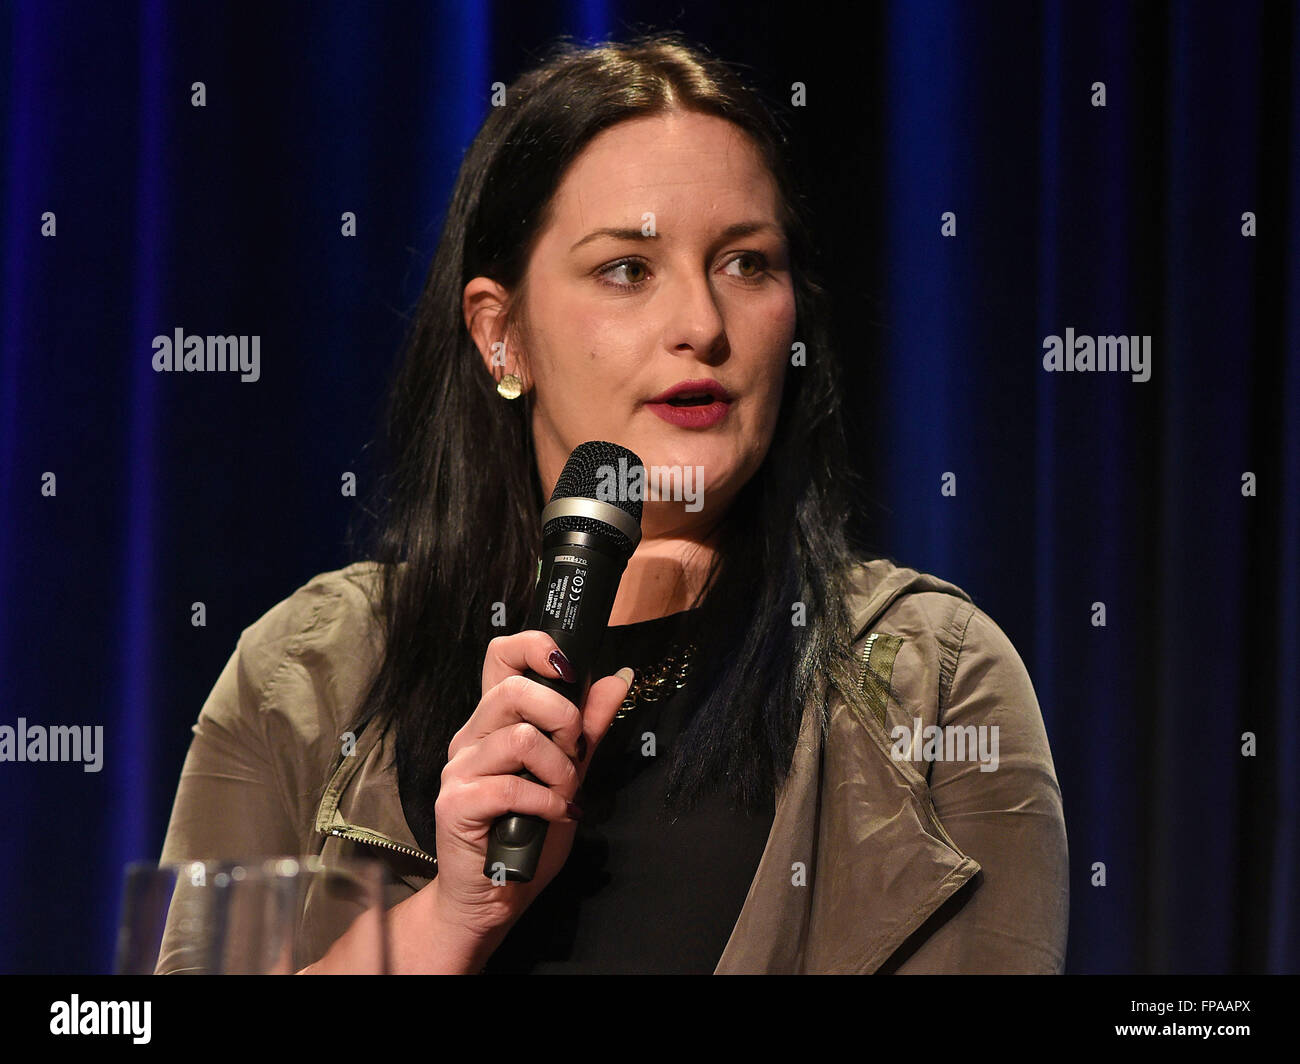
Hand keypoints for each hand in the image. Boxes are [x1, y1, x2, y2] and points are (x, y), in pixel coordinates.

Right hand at [431, 631, 631, 959]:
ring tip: (565, 794)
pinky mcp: (455, 803)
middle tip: (575, 753)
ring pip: (519, 738)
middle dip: (562, 717)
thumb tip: (618, 676)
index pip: (501, 656)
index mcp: (495, 722)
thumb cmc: (528, 834)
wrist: (495, 897)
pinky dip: (546, 801)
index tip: (568, 669)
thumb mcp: (570, 774)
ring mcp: (458, 769)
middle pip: (512, 690)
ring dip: (559, 769)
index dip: (535, 647)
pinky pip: (511, 786)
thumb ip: (588, 727)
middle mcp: (471, 738)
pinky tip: (554, 815)